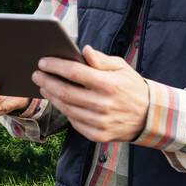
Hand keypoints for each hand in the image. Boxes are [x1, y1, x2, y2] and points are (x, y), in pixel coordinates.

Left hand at [32, 45, 149, 141]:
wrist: (149, 116)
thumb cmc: (132, 87)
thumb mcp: (121, 67)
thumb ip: (100, 59)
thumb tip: (83, 50)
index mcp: (108, 84)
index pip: (75, 72)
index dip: (56, 66)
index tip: (43, 61)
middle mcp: (103, 104)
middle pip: (65, 92)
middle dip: (47, 81)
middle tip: (37, 74)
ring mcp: (99, 122)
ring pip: (66, 108)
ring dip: (52, 96)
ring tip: (44, 87)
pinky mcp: (97, 135)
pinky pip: (74, 122)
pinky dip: (64, 111)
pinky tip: (59, 101)